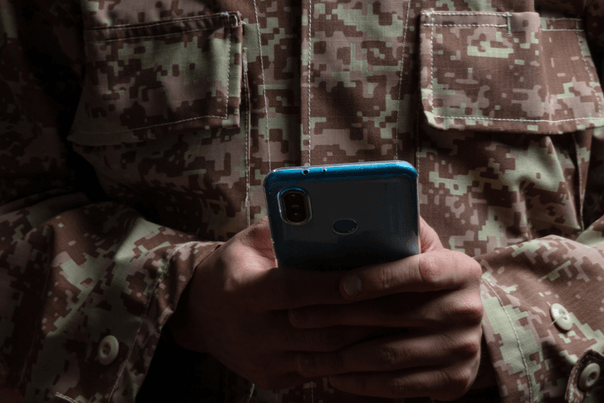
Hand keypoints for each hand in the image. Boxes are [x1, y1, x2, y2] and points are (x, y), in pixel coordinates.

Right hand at [168, 218, 378, 389]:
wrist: (200, 316)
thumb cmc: (234, 269)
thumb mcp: (249, 241)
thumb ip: (285, 227)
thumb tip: (331, 210)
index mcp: (244, 291)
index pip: (298, 290)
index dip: (337, 284)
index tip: (373, 272)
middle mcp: (252, 332)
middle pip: (321, 328)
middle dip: (365, 314)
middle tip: (403, 299)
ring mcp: (264, 361)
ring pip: (327, 355)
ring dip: (365, 338)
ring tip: (398, 320)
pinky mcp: (274, 379)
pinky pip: (320, 370)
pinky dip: (349, 356)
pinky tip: (373, 340)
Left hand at [288, 217, 484, 400]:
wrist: (464, 329)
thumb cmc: (424, 283)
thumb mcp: (420, 252)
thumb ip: (395, 233)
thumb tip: (345, 214)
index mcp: (461, 270)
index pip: (419, 271)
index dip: (377, 278)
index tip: (338, 285)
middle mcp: (468, 310)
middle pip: (393, 315)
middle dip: (337, 317)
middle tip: (297, 317)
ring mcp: (463, 349)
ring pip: (387, 355)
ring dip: (339, 356)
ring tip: (305, 352)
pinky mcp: (454, 382)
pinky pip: (396, 385)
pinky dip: (360, 383)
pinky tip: (334, 375)